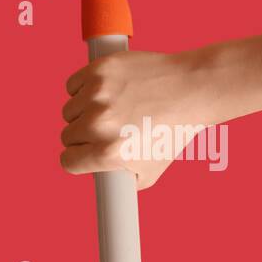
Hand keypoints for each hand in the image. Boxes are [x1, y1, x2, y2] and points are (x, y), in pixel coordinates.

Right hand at [60, 50, 221, 188]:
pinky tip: (103, 92)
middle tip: (106, 129)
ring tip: (109, 109)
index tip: (87, 153)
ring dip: (81, 111)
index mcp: (108, 152)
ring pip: (69, 110)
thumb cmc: (175, 130)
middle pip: (67, 135)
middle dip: (82, 135)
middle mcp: (99, 124)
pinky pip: (73, 85)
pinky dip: (82, 88)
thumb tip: (105, 191)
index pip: (67, 161)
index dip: (78, 159)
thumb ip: (122, 184)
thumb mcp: (151, 171)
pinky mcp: (100, 70)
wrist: (194, 88)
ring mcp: (98, 94)